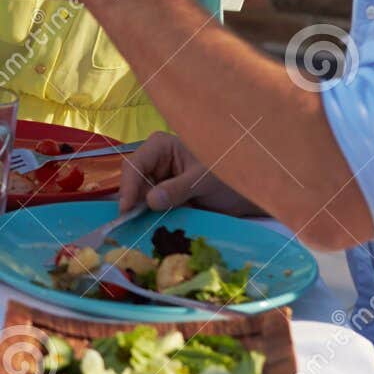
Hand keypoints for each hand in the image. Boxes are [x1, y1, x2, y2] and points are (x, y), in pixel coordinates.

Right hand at [118, 132, 261, 215]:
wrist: (246, 193)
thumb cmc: (228, 177)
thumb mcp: (203, 181)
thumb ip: (177, 189)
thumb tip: (150, 200)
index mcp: (161, 146)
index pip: (135, 165)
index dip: (128, 187)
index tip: (127, 210)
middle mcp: (154, 160)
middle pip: (133, 182)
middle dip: (134, 202)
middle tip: (134, 224)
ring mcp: (157, 178)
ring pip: (139, 197)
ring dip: (143, 213)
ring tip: (147, 227)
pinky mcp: (162, 195)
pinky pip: (149, 208)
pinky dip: (151, 218)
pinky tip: (155, 226)